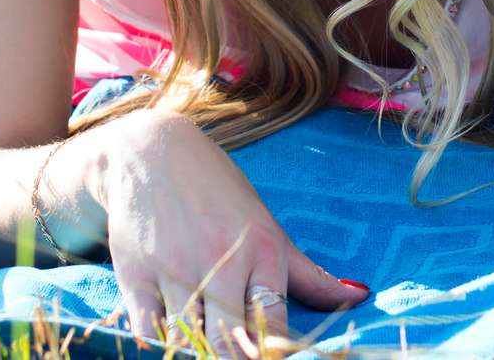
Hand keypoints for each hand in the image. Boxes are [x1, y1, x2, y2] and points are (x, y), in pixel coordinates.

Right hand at [99, 107, 369, 357]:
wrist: (150, 154)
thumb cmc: (218, 193)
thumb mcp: (266, 227)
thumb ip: (308, 274)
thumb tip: (359, 297)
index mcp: (261, 250)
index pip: (275, 324)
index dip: (275, 354)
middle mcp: (220, 262)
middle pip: (230, 342)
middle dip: (236, 359)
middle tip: (239, 357)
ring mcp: (174, 270)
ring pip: (188, 340)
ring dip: (198, 351)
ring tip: (207, 348)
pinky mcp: (135, 274)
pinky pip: (149, 330)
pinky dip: (160, 342)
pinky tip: (173, 339)